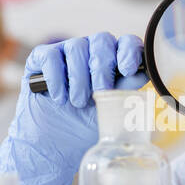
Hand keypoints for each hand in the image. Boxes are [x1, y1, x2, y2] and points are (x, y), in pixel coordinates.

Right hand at [0, 33, 145, 184]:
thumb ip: (125, 90)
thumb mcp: (111, 111)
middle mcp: (91, 52)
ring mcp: (65, 52)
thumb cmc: (84, 126)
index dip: (129, 51)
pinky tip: (59, 98)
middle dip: (103, 68)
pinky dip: (56, 78)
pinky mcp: (41, 59)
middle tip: (99, 93)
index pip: (126, 42)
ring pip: (77, 46)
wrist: (54, 144)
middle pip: (102, 40)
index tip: (128, 69)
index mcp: (112, 61)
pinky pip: (51, 56)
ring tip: (77, 102)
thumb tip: (143, 74)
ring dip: (79, 78)